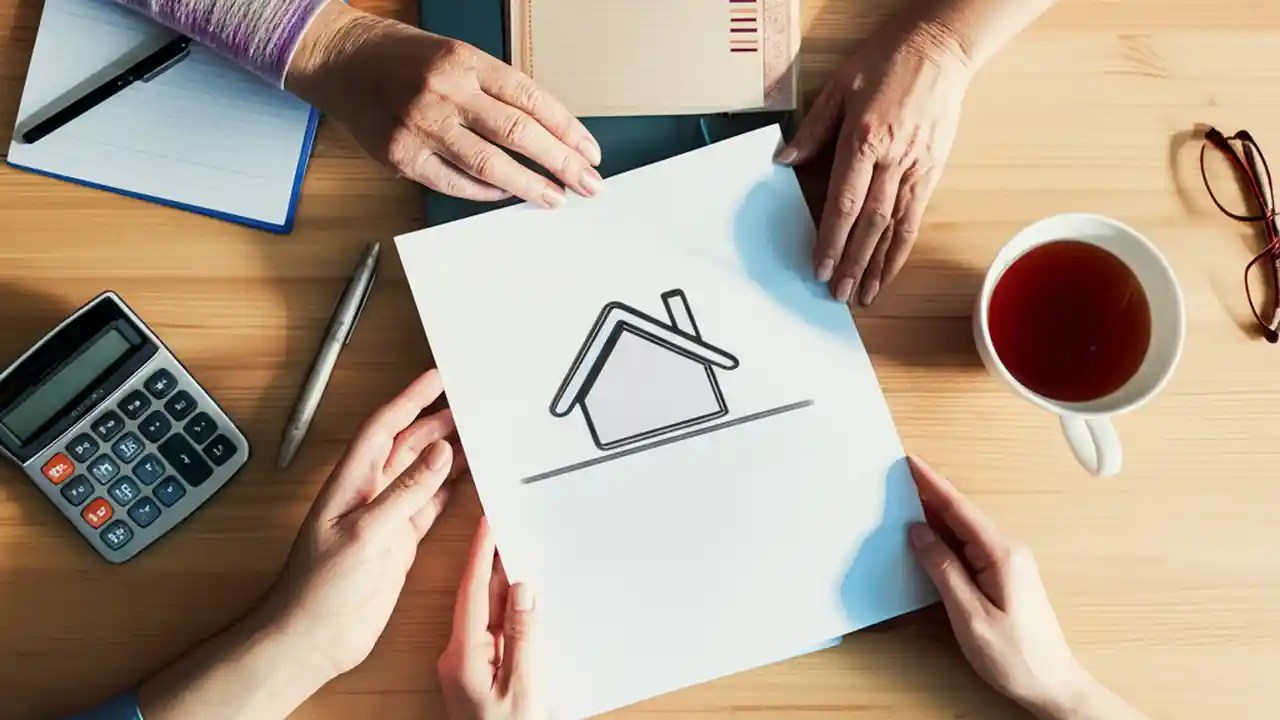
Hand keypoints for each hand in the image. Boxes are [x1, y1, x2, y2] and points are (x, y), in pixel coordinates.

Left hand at [138, 370, 467, 718]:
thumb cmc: (318, 589)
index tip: (437, 378)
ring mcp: (384, 519)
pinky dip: (450, 493)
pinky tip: (468, 483)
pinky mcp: (398, 545)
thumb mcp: (365, 534)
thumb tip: (440, 453)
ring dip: (448, 455)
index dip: (410, 400)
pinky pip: (429, 508)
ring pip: (422, 475)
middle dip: (437, 422)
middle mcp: (369, 495)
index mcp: (352, 483)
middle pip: (407, 446)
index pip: (384, 427)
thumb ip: (405, 491)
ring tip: (478, 436)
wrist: (310, 639)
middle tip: (470, 405)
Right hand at [287, 1, 601, 207]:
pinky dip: (485, 192)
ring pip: (490, 165)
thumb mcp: (456, 56)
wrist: (341, 61)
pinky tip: (506, 195)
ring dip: (530, 186)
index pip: (531, 100)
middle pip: (518, 133)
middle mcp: (445, 91)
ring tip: (555, 198)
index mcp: (466, 61)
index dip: (567, 130)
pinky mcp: (401, 155)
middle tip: (588, 184)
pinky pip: (454, 183)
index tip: (590, 152)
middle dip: (561, 163)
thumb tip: (546, 133)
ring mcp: (421, 125)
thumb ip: (496, 90)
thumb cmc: (404, 58)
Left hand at [438, 518, 542, 719]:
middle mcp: (458, 656)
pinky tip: (520, 595)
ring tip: (516, 549)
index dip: (481, 554)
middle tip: (506, 525)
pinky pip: (492, 629)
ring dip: (502, 583)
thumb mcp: (523, 688)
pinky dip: (507, 609)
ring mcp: (465, 664)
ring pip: (486, 612)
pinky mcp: (476, 671)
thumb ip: (524, 637)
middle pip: (477, 597)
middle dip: (492, 561)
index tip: (488, 523)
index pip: (472, 593)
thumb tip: (524, 591)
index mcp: (462, 657)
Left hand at [778, 24, 971, 305]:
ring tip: (863, 294)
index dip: (831, 238)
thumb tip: (784, 160)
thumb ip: (813, 129)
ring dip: (878, 264)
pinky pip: (916, 217)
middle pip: (870, 223)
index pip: (845, 202)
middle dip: (852, 261)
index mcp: (865, 140)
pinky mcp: (933, 170)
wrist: (940, 49)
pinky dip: (902, 247)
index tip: (818, 266)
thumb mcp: (838, 87)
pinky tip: (890, 269)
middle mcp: (893, 159)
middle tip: (837, 293)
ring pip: (896, 226)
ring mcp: (917, 167)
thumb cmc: (887, 62)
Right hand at [906, 457, 1146, 719]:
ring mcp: (1007, 563)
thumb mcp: (970, 616)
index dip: (931, 483)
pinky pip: (968, 547)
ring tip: (903, 502)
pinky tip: (927, 538)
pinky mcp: (1003, 576)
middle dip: (927, 494)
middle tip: (895, 478)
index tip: (908, 461)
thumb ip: (943, 570)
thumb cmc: (1016, 657)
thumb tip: (918, 533)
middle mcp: (1007, 551)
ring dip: (934, 516)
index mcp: (1001, 555)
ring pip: (963, 530)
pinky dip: (944, 538)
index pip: (958, 509)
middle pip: (960, 514)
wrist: (1053, 685)